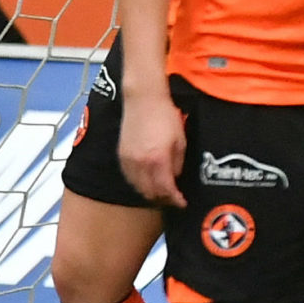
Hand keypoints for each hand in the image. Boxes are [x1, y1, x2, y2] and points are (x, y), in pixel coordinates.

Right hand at [119, 88, 187, 208]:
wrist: (143, 99)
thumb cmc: (166, 116)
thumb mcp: (180, 140)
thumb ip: (178, 163)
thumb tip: (175, 178)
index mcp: (158, 160)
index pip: (166, 190)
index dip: (175, 199)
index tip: (182, 203)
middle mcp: (140, 164)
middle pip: (150, 193)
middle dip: (163, 199)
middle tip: (173, 198)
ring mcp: (128, 161)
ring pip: (138, 188)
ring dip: (151, 193)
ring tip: (162, 191)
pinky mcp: (121, 156)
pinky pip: (130, 178)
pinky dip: (139, 184)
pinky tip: (148, 180)